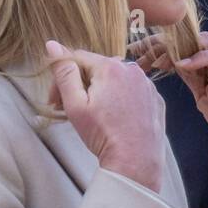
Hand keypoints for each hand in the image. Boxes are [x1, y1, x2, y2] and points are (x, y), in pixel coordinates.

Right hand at [45, 40, 166, 193]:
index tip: (53, 100)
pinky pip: (132, 91)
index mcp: (111, 67)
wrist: (136, 161)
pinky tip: (113, 118)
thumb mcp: (76, 105)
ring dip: (100, 92)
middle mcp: (132, 69)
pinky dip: (120, 100)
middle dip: (79, 86)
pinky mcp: (155, 99)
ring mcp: (147, 84)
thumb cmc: (103, 135)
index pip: (77, 59)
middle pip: (97, 69)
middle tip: (67, 111)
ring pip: (115, 79)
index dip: (61, 77)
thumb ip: (64, 73)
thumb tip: (52, 45)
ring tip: (91, 116)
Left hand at [139, 32, 207, 181]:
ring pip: (202, 42)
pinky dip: (200, 58)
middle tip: (137, 51)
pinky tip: (182, 64)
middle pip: (187, 38)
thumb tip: (171, 66)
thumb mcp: (204, 96)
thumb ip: (192, 79)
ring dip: (177, 48)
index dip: (156, 45)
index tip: (133, 52)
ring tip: (156, 59)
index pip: (180, 44)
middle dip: (161, 42)